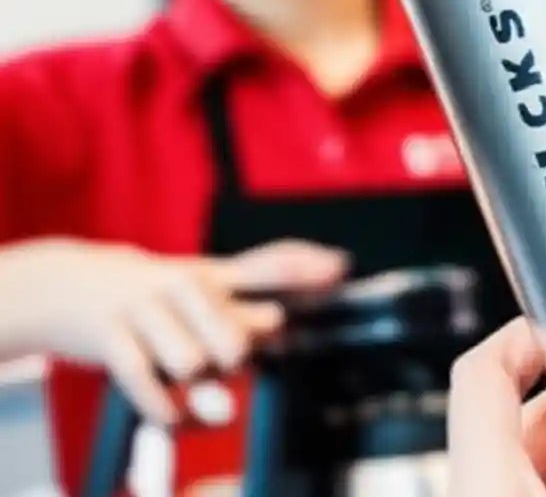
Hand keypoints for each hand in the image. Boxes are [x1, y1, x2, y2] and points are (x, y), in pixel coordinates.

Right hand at [0, 238, 346, 423]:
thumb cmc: (156, 295)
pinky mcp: (112, 338)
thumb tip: (300, 302)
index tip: (340, 268)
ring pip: (192, 365)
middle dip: (235, 359)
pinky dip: (165, 411)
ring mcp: (146, 310)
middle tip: (223, 359)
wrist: (69, 285)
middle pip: (235, 339)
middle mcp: (184, 286)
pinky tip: (173, 415)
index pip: (268, 267)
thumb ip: (255, 292)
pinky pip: (150, 388)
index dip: (305, 270)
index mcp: (213, 274)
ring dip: (197, 388)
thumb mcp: (204, 284)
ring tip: (186, 380)